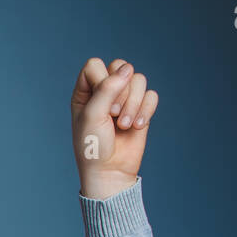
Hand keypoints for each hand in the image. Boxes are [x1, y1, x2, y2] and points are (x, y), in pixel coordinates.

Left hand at [70, 58, 159, 198]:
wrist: (110, 171)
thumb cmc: (93, 146)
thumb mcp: (93, 116)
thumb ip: (107, 89)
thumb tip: (128, 69)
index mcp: (85, 90)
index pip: (95, 64)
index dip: (102, 79)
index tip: (100, 103)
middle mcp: (105, 90)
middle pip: (121, 67)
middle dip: (121, 91)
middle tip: (113, 114)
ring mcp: (124, 99)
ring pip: (139, 80)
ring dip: (134, 104)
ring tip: (124, 125)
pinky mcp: (141, 109)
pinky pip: (151, 95)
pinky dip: (146, 110)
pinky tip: (137, 127)